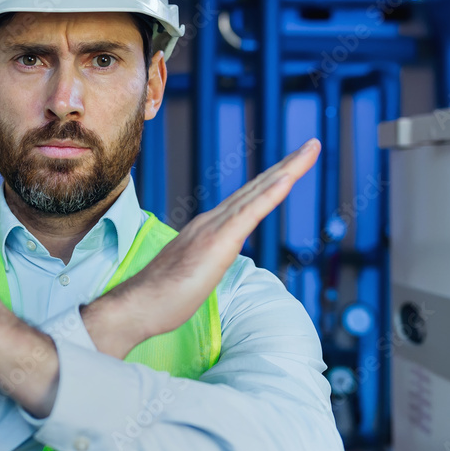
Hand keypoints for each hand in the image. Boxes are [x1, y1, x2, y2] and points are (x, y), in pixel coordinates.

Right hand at [81, 139, 321, 358]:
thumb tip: (210, 263)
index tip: (293, 167)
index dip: (271, 181)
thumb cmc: (161, 297)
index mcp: (208, 228)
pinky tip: (288, 179)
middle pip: (257, 187)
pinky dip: (271, 193)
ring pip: (258, 192)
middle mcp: (212, 220)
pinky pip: (250, 213)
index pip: (247, 199)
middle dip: (287, 165)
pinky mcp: (218, 242)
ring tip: (309, 150)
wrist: (137, 305)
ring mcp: (214, 228)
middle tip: (312, 145)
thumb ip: (204, 261)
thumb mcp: (192, 274)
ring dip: (287, 169)